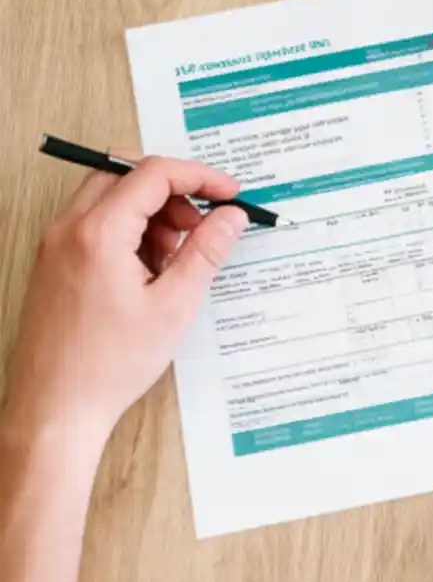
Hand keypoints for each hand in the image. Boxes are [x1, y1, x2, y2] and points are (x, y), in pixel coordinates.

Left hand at [1, 157, 247, 447]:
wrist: (56, 407)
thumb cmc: (107, 365)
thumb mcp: (174, 306)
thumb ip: (205, 252)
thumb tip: (231, 218)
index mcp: (97, 234)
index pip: (153, 174)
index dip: (199, 176)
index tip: (228, 192)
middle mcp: (68, 231)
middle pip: (127, 177)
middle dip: (173, 193)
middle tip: (202, 226)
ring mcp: (55, 246)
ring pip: (110, 199)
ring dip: (150, 213)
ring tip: (175, 258)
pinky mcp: (53, 263)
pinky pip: (95, 225)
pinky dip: (128, 232)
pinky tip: (149, 272)